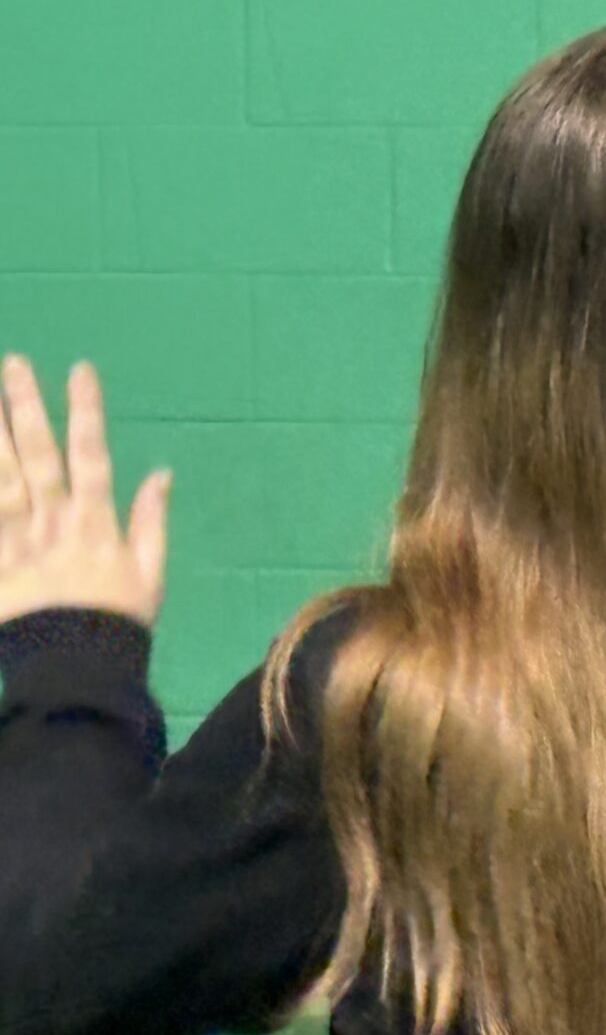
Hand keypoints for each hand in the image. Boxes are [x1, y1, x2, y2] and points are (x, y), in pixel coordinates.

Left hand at [0, 356, 172, 629]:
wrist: (74, 670)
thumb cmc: (116, 622)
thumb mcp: (149, 574)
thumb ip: (150, 520)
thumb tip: (161, 472)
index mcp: (94, 523)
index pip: (91, 455)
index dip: (85, 411)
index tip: (79, 369)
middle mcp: (51, 522)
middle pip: (36, 455)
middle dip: (24, 407)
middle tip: (13, 364)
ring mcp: (15, 540)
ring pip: (1, 477)